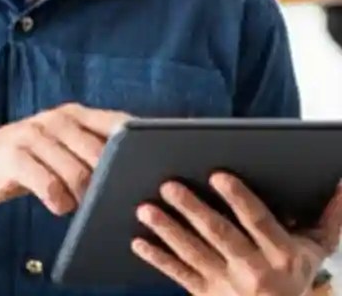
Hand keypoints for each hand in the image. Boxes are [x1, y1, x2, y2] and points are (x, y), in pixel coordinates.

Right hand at [0, 102, 130, 215]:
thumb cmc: (29, 162)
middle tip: (106, 200)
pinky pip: (50, 187)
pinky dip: (58, 203)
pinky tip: (56, 205)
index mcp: (73, 114)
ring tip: (74, 203)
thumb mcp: (60, 147)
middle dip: (109, 183)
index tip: (151, 168)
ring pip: (78, 174)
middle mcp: (55, 119)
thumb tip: (142, 170)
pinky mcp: (14, 156)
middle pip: (102, 155)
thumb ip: (92, 148)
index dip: (140, 146)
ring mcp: (33, 135)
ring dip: (81, 198)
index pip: (120, 124)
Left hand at [133, 173, 341, 295]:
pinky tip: (138, 241)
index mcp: (283, 254)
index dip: (239, 199)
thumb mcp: (316, 250)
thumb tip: (341, 182)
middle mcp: (255, 270)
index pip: (259, 222)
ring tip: (145, 208)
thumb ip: (329, 217)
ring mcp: (227, 284)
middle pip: (220, 235)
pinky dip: (158, 258)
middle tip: (169, 185)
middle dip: (193, 209)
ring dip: (168, 230)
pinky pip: (179, 274)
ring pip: (194, 253)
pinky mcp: (206, 294)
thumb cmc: (295, 276)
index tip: (218, 175)